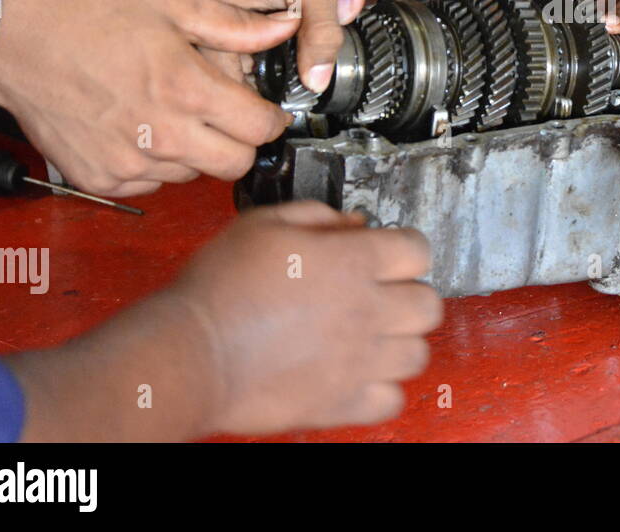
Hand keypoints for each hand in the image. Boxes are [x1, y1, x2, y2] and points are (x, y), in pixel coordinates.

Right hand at [0, 0, 296, 196]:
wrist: (17, 41)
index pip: (260, 130)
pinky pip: (152, 184)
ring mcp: (129, 162)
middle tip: (225, 116)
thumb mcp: (174, 4)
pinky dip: (156, 163)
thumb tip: (288, 26)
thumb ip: (237, 25)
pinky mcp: (101, 178)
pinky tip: (140, 128)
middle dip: (240, 142)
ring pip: (194, 176)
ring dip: (196, 152)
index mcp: (187, 90)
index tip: (264, 110)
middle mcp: (162, 135)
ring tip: (170, 113)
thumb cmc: (93, 17)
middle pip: (235, 165)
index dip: (271, 118)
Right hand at [170, 203, 439, 434]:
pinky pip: (391, 399)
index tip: (391, 252)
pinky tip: (358, 373)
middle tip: (385, 294)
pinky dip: (382, 389)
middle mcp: (367, 310)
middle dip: (410, 294)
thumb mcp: (263, 225)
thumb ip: (317, 216)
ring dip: (400, 342)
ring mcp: (359, 360)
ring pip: (418, 354)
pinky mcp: (342, 402)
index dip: (405, 246)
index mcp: (353, 262)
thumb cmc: (219, 289)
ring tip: (370, 336)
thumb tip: (351, 222)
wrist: (190, 353)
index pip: (418, 249)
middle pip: (429, 304)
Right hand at [178, 0, 344, 92]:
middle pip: (210, 87)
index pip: (223, 89)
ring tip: (268, 79)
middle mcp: (181, 22)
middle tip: (279, 96)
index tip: (282, 110)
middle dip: (245, 98)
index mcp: (204, 17)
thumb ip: (321, 33)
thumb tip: (318, 80)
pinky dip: (228, 65)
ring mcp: (179, 22)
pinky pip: (204, 57)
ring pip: (205, 75)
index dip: (255, 106)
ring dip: (234, 84)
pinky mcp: (185, 19)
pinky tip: (252, 61)